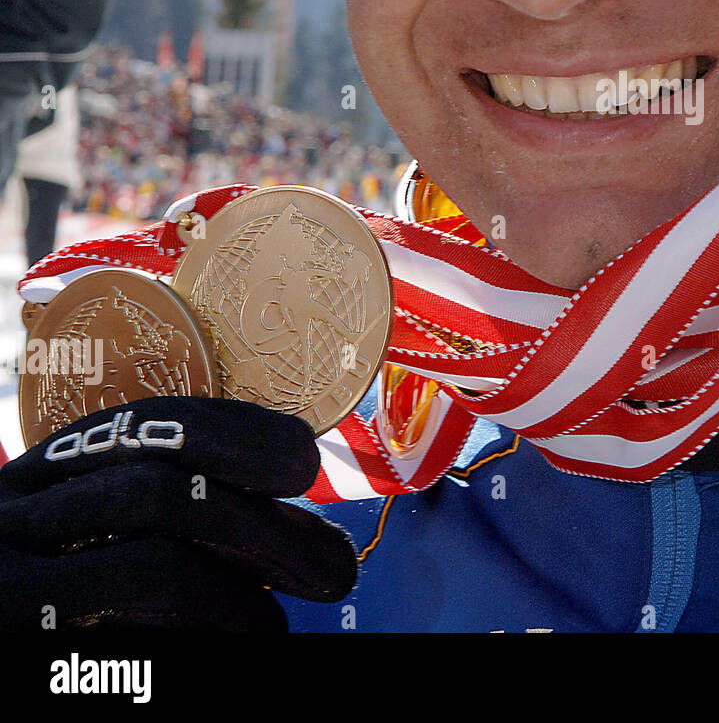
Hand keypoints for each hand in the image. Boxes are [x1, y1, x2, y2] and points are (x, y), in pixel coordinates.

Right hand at [0, 396, 357, 630]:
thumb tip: (296, 529)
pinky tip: (227, 647)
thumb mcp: (91, 543)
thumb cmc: (66, 610)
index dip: (236, 433)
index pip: (142, 424)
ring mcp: (3, 586)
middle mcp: (4, 519)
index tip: (303, 460)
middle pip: (157, 494)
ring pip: (154, 567)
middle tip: (333, 566)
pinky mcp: (17, 645)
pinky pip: (129, 641)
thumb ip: (167, 517)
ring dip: (240, 597)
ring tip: (273, 629)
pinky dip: (198, 640)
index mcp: (34, 479)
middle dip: (263, 527)